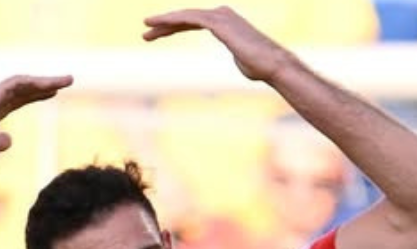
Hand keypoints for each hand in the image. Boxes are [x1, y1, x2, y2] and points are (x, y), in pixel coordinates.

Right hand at [0, 75, 72, 168]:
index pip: (20, 99)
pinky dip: (35, 82)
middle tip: (68, 80)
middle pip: (26, 88)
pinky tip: (50, 85)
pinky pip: (18, 82)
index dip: (37, 95)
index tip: (54, 93)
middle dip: (47, 84)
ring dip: (46, 80)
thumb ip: (0, 142)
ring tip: (67, 80)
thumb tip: (9, 140)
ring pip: (24, 82)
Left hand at [144, 7, 289, 82]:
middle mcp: (222, 14)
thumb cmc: (259, 67)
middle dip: (165, 25)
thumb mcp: (242, 59)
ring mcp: (221, 16)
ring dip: (165, 22)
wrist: (271, 65)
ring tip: (146, 28)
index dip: (173, 27)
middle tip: (145, 34)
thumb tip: (241, 59)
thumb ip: (236, 54)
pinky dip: (174, 19)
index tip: (155, 35)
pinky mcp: (219, 22)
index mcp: (225, 22)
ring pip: (186, 16)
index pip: (193, 22)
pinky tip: (159, 24)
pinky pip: (191, 18)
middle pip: (187, 17)